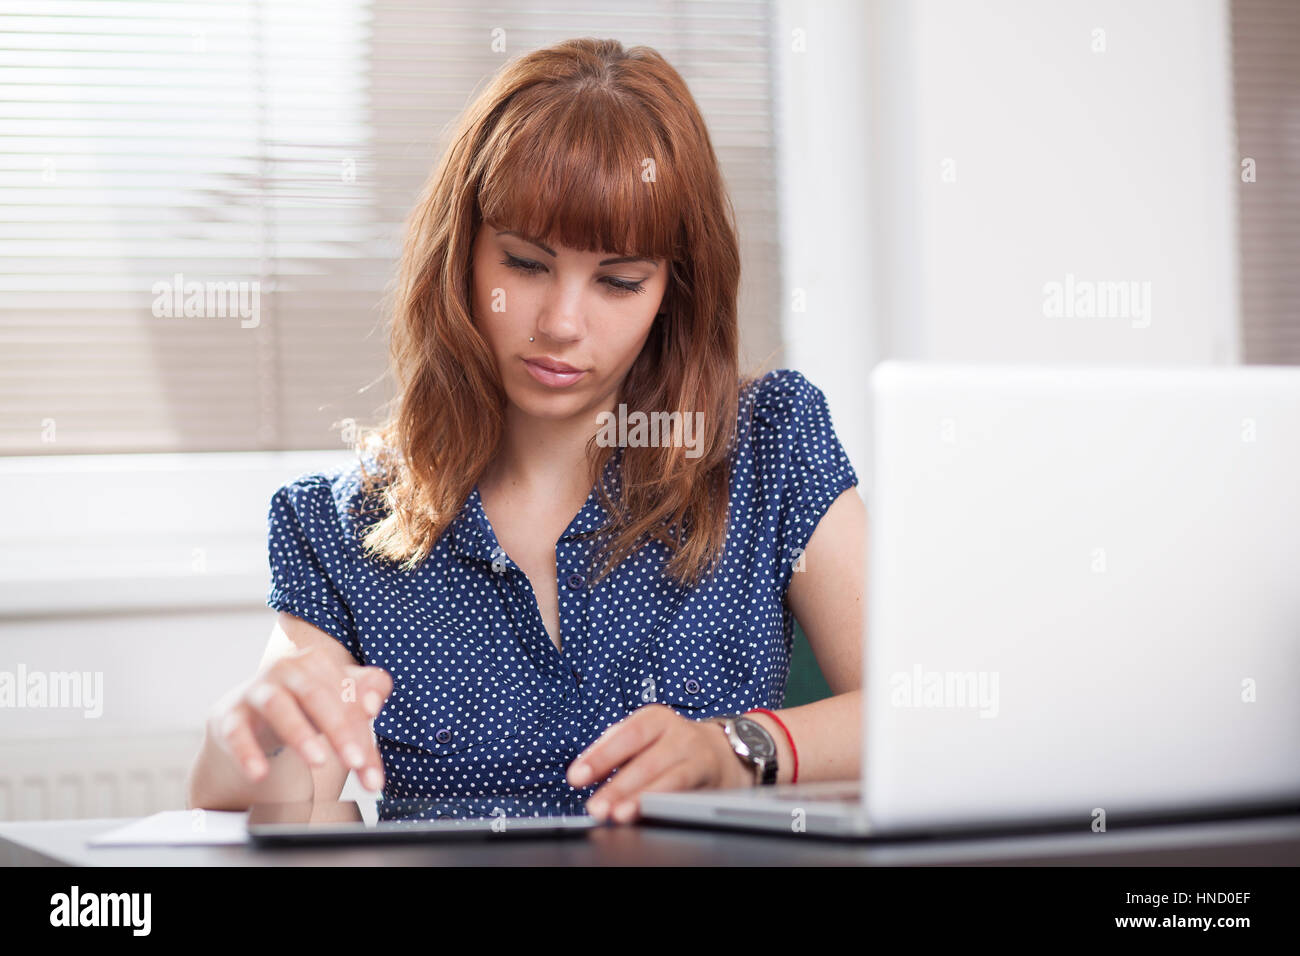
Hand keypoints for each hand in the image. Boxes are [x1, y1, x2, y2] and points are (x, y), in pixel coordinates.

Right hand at [206, 644, 392, 791]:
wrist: (250, 715)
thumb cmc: (306, 705)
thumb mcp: (341, 697)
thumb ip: (370, 694)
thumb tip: (373, 704)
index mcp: (317, 661)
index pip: (346, 697)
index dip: (362, 733)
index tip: (372, 772)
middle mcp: (286, 669)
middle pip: (317, 696)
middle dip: (339, 731)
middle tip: (355, 762)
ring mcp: (256, 690)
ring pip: (278, 706)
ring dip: (299, 734)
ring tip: (318, 762)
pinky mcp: (230, 716)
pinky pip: (237, 732)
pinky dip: (247, 752)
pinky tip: (259, 773)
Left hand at [565, 704, 753, 822]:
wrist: (724, 752)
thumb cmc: (671, 745)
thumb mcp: (645, 737)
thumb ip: (613, 748)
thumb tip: (583, 769)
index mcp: (655, 718)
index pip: (625, 735)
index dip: (600, 756)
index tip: (576, 776)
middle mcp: (677, 732)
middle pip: (645, 760)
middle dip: (617, 786)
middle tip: (595, 806)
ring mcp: (695, 755)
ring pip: (667, 778)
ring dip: (640, 798)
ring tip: (618, 814)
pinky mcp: (709, 776)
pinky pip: (685, 790)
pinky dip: (664, 802)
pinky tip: (647, 812)